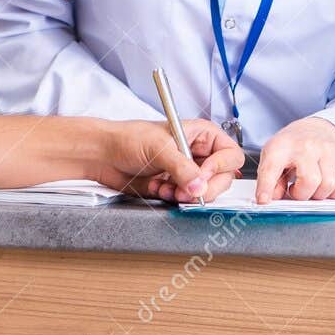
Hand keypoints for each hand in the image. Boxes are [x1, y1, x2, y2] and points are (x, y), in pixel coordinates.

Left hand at [92, 118, 243, 202]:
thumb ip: (182, 168)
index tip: (202, 175)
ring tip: (166, 188)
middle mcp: (198, 154)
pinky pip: (186, 200)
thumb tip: (199, 186)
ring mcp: (188, 172)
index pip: (230, 154)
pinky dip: (173, 199)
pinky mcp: (176, 187)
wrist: (104, 156)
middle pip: (223, 178)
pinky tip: (158, 189)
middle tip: (186, 191)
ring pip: (205, 192)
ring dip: (186, 195)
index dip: (220, 167)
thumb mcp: (159, 148)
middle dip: (204, 187)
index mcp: (201, 135)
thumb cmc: (128, 138)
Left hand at [254, 115, 334, 203]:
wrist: (314, 128)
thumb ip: (268, 180)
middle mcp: (307, 146)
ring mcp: (328, 150)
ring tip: (311, 186)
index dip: (266, 187)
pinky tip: (327, 186)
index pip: (272, 169)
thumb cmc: (291, 147)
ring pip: (329, 184)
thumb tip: (270, 198)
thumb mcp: (272, 158)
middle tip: (296, 190)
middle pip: (310, 181)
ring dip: (319, 194)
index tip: (263, 200)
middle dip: (302, 194)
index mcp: (282, 147)